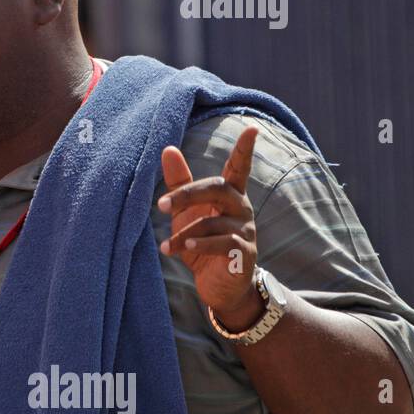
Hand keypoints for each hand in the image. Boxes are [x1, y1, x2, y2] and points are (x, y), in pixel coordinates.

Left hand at [158, 125, 263, 329]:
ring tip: (167, 246)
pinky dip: (199, 245)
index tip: (252, 128)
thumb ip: (179, 183)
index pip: (239, 168)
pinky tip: (182, 250)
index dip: (244, 149)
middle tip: (161, 204)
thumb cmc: (202, 241)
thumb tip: (167, 148)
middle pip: (217, 189)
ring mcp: (246, 231)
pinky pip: (222, 243)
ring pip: (214, 221)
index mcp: (229, 195)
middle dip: (187, 194)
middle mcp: (241, 209)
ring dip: (185, 233)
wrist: (218, 286)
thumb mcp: (187, 212)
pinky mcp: (244, 254)